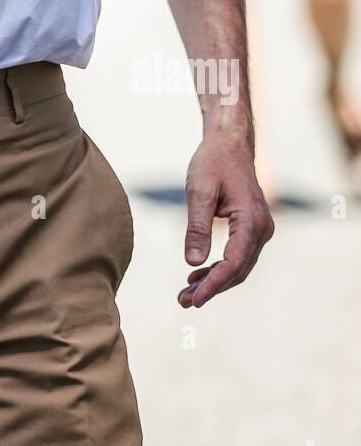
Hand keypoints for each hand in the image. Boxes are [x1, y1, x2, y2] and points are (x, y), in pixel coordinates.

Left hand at [179, 133, 274, 307]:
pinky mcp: (253, 228)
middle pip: (238, 270)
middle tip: (183, 302)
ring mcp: (260, 229)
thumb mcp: (199, 191)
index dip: (213, 284)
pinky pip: (239, 255)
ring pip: (239, 266)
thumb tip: (193, 263)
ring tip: (186, 293)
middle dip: (211, 288)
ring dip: (215, 281)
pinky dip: (219, 267)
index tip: (194, 300)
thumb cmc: (212, 162)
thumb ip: (197, 228)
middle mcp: (262, 228)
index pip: (233, 263)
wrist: (229, 143)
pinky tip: (197, 273)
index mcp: (251, 220)